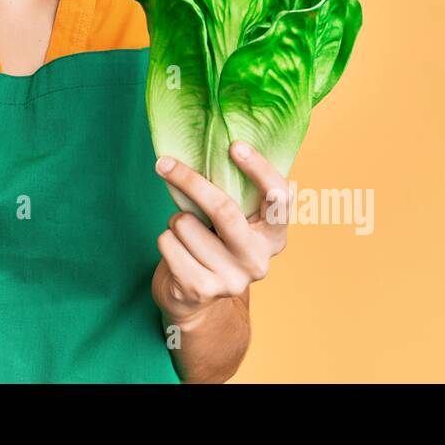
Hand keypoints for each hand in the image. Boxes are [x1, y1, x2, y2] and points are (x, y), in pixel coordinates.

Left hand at [151, 140, 290, 326]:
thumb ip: (230, 194)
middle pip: (225, 209)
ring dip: (175, 221)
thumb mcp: (230, 221)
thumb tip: (203, 147)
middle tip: (165, 163)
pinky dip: (165, 239)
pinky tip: (177, 252)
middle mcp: (259, 260)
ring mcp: (233, 279)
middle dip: (191, 182)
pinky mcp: (202, 289)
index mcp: (273, 236)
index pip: (279, 197)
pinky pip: (168, 243)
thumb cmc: (212, 244)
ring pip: (186, 224)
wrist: (195, 299)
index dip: (259, 169)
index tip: (235, 145)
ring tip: (185, 234)